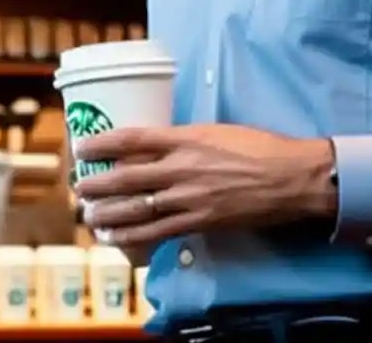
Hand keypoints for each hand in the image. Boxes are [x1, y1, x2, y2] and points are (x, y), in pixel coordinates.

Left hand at [73, 124, 336, 247]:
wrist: (292, 177)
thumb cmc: (262, 148)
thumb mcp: (221, 132)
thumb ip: (188, 140)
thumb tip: (158, 149)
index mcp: (189, 138)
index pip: (134, 139)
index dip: (102, 143)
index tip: (82, 147)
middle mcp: (184, 168)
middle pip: (126, 177)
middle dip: (96, 184)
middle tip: (78, 187)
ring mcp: (190, 198)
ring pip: (136, 208)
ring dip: (107, 214)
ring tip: (89, 216)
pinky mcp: (200, 221)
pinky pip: (157, 231)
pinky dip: (132, 236)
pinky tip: (115, 238)